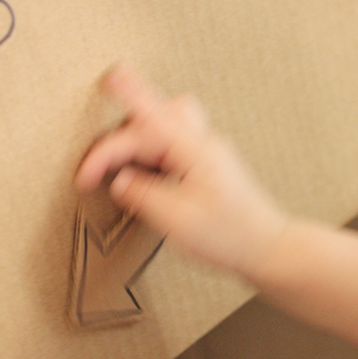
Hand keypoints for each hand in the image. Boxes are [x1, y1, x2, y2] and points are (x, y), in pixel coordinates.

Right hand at [75, 65, 287, 277]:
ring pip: (167, 121)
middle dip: (121, 132)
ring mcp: (208, 151)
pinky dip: (151, 148)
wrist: (267, 247)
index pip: (147, 121)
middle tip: (96, 165)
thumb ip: (143, 195)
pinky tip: (143, 172)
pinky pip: (173, 141)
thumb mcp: (178, 221)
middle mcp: (203, 143)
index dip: (112, 134)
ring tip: (117, 163)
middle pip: (156, 111)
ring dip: (138, 135)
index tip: (90, 151)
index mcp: (195, 151)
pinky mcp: (208, 163)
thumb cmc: (231, 236)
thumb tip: (120, 180)